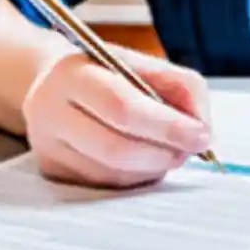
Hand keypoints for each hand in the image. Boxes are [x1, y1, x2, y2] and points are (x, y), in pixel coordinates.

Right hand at [21, 44, 212, 188]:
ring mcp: (47, 148)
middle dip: (163, 153)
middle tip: (190, 150)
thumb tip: (201, 128)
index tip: (201, 135)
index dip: (167, 126)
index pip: (121, 106)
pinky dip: (137, 177)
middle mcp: (50, 112)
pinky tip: (145, 161)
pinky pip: (106, 186)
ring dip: (153, 167)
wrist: (51, 86)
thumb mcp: (142, 63)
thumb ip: (180, 87)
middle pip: (115, 148)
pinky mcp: (52, 174)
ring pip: (113, 174)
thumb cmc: (106, 74)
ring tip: (170, 151)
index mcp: (73, 74)